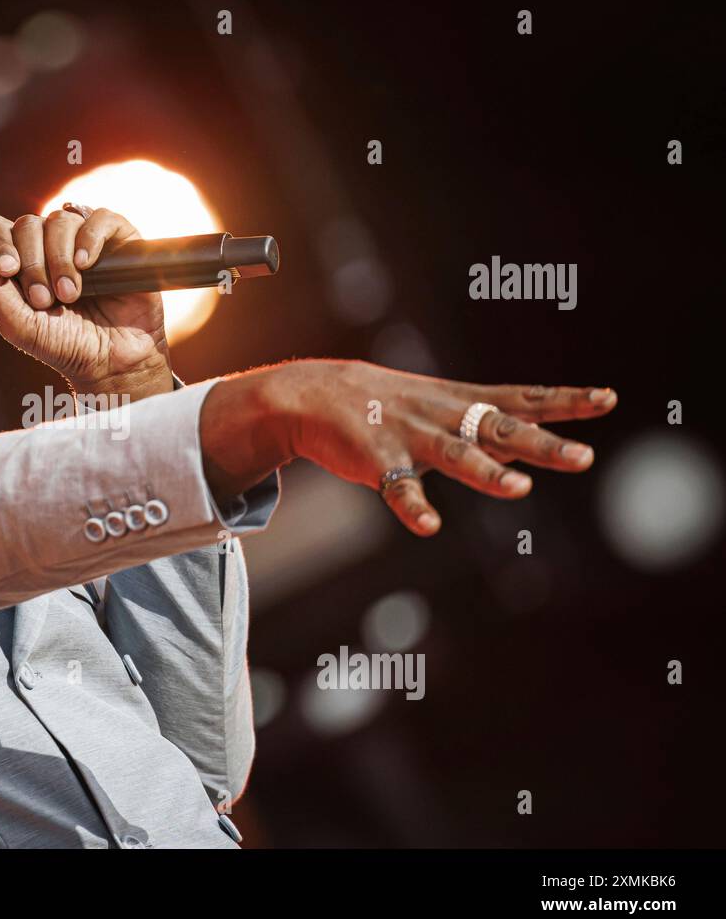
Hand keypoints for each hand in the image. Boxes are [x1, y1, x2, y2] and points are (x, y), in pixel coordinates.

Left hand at [0, 208, 172, 400]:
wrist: (114, 363)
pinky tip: (87, 264)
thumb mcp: (19, 324)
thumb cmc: (65, 346)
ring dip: (60, 259)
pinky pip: (100, 217)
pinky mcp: (118, 241)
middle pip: (28, 224)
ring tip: (70, 294)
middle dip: (33, 264)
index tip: (8, 271)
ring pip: (61, 221)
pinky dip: (90, 237)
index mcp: (21, 262)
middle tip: (45, 299)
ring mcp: (83, 240)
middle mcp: (50, 246)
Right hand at [201, 359, 617, 535]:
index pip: (522, 398)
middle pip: (500, 428)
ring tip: (519, 488)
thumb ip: (481, 419)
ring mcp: (410, 437)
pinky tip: (429, 525)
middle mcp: (443, 416)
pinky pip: (398, 487)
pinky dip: (413, 506)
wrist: (311, 393)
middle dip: (542, 444)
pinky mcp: (377, 460)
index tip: (607, 399)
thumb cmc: (383, 401)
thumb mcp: (437, 400)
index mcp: (460, 401)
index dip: (565, 401)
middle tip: (585, 457)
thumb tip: (532, 430)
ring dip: (487, 472)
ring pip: (456, 454)